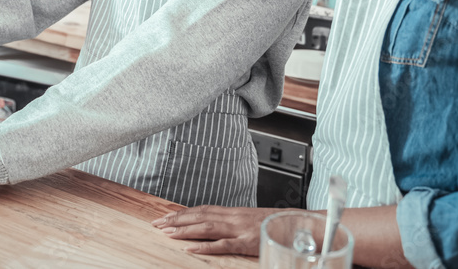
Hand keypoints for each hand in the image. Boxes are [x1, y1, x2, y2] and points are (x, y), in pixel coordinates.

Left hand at [151, 205, 278, 255]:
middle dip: (176, 219)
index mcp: (234, 212)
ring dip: (184, 230)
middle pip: (199, 215)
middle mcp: (234, 217)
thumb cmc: (276, 223)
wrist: (300, 223)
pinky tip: (189, 247)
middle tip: (157, 223)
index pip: (202, 209)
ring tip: (166, 233)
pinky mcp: (247, 242)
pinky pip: (222, 244)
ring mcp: (239, 229)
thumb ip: (235, 223)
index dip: (183, 212)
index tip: (166, 216)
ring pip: (206, 227)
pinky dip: (204, 246)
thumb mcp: (252, 221)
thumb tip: (218, 226)